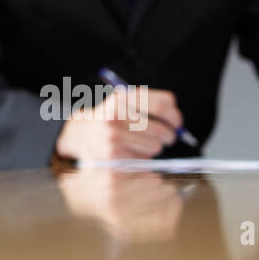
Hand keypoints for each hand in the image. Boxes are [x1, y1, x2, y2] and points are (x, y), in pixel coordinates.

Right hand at [54, 87, 183, 160]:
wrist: (80, 135)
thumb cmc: (109, 119)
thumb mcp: (124, 102)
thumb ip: (150, 104)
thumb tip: (178, 122)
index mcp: (121, 98)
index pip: (162, 105)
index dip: (174, 116)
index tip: (176, 123)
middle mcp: (116, 115)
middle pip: (161, 130)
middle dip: (168, 136)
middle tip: (166, 138)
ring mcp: (114, 137)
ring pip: (155, 147)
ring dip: (153, 148)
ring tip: (139, 144)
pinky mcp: (113, 156)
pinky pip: (144, 160)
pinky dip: (143, 159)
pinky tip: (131, 153)